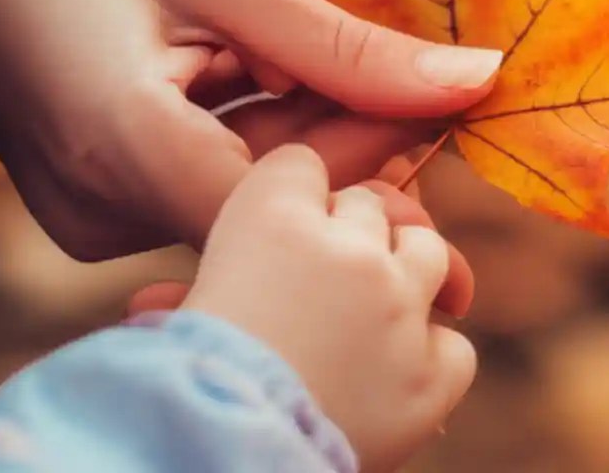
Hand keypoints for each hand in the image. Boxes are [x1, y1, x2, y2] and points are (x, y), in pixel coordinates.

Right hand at [0, 0, 499, 259]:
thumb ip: (344, 44)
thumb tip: (470, 82)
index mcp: (127, 152)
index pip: (301, 210)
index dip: (391, 172)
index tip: (456, 110)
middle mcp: (105, 212)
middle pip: (281, 205)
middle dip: (364, 141)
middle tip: (435, 81)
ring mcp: (95, 214)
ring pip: (250, 191)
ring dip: (316, 129)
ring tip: (362, 63)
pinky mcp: (96, 198)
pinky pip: (208, 177)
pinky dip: (260, 129)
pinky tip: (289, 71)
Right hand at [184, 145, 476, 472]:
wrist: (218, 459)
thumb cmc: (176, 389)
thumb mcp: (172, 321)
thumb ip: (184, 295)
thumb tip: (154, 302)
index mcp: (272, 215)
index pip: (303, 164)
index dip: (292, 199)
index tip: (280, 235)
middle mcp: (347, 247)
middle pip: (368, 204)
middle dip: (346, 236)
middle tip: (314, 289)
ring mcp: (399, 307)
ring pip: (427, 251)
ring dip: (401, 275)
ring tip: (364, 320)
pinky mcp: (432, 372)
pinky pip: (453, 343)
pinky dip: (429, 358)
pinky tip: (392, 379)